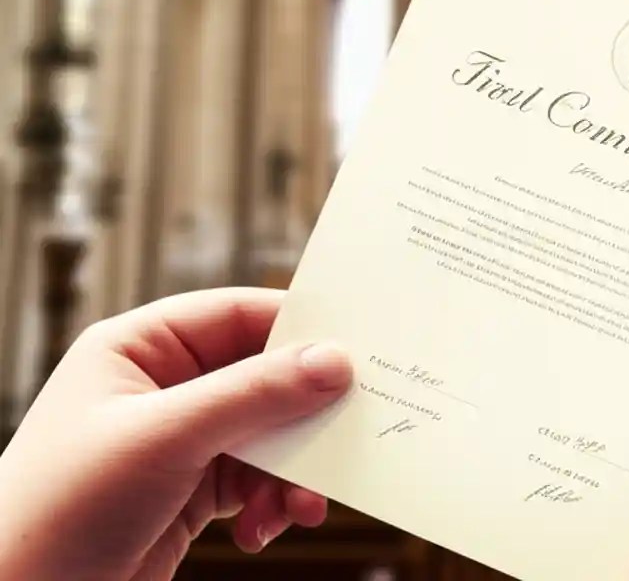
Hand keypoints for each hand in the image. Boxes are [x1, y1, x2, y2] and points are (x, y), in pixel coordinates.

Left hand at [0, 288, 351, 580]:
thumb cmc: (59, 510)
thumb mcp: (165, 438)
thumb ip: (254, 394)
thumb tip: (334, 361)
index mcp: (139, 348)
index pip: (236, 315)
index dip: (297, 329)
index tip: (355, 350)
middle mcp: (161, 387)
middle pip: (262, 378)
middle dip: (303, 417)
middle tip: (345, 436)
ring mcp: (178, 440)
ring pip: (268, 434)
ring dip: (293, 471)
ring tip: (301, 506)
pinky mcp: (189, 489)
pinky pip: (256, 479)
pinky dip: (272, 502)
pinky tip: (263, 528)